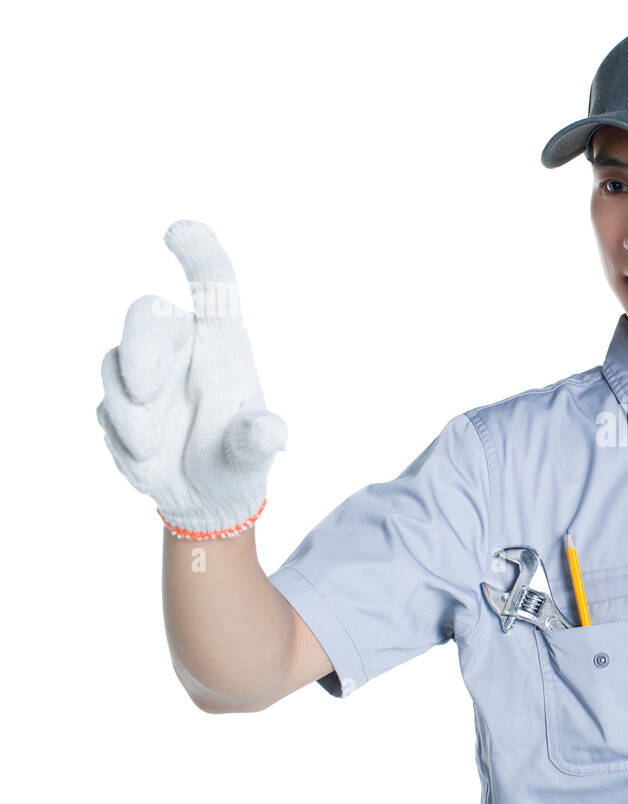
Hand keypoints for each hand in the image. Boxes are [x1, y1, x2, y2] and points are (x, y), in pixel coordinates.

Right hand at [96, 220, 286, 538]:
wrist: (207, 498)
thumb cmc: (239, 460)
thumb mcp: (254, 456)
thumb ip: (258, 441)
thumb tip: (270, 432)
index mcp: (224, 344)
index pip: (214, 287)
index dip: (199, 255)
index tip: (180, 231)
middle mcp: (180, 348)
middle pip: (146, 315)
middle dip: (138, 347)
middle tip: (143, 388)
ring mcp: (143, 371)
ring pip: (114, 366)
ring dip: (130, 413)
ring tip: (154, 450)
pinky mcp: (118, 399)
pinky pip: (106, 408)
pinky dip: (122, 438)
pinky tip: (147, 463)